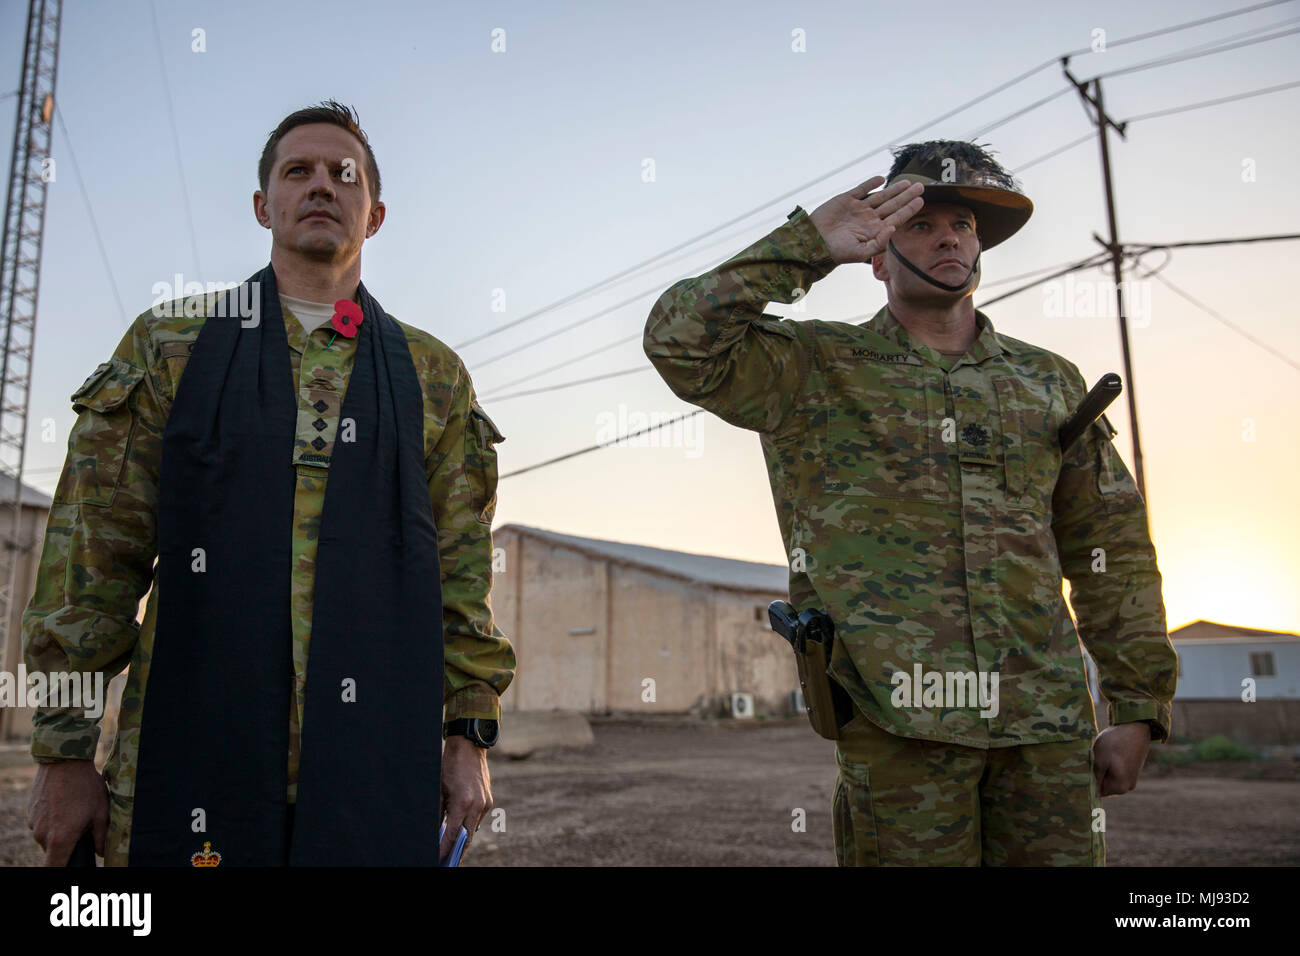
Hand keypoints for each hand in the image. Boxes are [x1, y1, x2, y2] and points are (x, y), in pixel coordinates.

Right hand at [27, 759, 108, 865]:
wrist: (64, 761)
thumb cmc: (86, 787)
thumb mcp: (101, 812)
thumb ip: (101, 837)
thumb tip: (101, 852)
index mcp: (60, 839)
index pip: (55, 868)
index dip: (65, 868)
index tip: (75, 863)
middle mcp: (41, 835)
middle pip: (53, 851)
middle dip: (67, 844)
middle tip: (82, 826)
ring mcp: (33, 823)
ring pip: (47, 836)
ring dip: (59, 829)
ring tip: (74, 810)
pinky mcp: (30, 812)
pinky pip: (41, 823)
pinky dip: (52, 818)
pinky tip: (64, 802)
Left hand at [439, 734, 492, 861]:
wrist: (469, 748)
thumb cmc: (449, 767)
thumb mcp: (439, 791)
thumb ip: (438, 813)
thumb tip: (436, 832)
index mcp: (463, 803)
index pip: (453, 834)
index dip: (445, 849)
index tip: (439, 859)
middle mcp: (477, 806)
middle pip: (467, 837)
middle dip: (457, 852)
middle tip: (447, 861)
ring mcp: (485, 803)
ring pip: (473, 829)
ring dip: (463, 839)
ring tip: (451, 850)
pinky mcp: (488, 800)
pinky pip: (477, 819)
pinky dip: (469, 826)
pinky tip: (460, 831)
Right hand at [809, 176, 924, 264]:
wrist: (813, 242)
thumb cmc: (836, 252)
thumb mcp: (860, 252)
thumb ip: (879, 243)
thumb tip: (893, 228)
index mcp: (874, 231)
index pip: (896, 218)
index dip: (908, 209)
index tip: (920, 201)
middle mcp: (868, 219)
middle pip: (892, 205)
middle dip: (906, 196)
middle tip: (921, 187)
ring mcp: (858, 208)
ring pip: (880, 196)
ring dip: (893, 189)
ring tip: (907, 182)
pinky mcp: (846, 200)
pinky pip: (862, 189)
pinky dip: (871, 183)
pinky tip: (881, 179)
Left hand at [1092, 722, 1151, 795]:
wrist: (1135, 728)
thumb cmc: (1115, 744)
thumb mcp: (1099, 760)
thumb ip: (1094, 777)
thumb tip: (1090, 790)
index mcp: (1120, 788)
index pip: (1098, 792)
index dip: (1089, 782)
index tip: (1084, 770)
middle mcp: (1127, 787)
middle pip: (1104, 785)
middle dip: (1096, 774)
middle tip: (1093, 759)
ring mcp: (1131, 778)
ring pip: (1109, 776)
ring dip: (1102, 768)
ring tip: (1102, 754)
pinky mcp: (1132, 769)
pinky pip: (1116, 771)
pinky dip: (1109, 764)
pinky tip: (1109, 752)